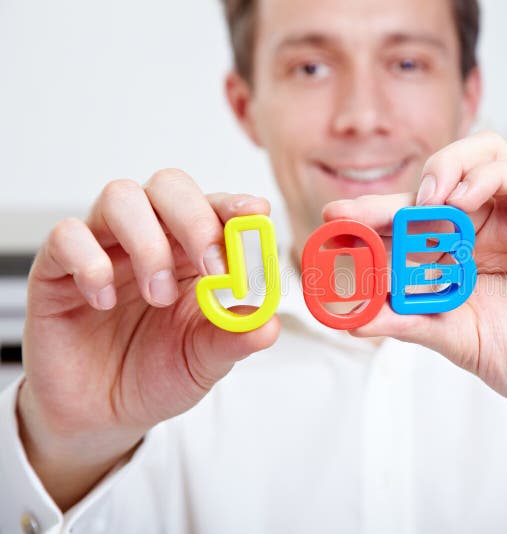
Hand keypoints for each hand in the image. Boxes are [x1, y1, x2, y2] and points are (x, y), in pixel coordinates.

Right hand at [19, 169, 279, 508]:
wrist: (100, 416)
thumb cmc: (154, 376)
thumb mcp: (204, 363)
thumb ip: (234, 339)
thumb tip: (269, 323)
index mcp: (192, 254)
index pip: (214, 207)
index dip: (235, 204)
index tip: (256, 214)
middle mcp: (150, 241)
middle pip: (170, 186)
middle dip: (196, 218)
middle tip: (210, 265)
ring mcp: (104, 249)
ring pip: (120, 197)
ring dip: (148, 242)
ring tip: (160, 296)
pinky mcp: (58, 269)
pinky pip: (67, 236)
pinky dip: (90, 263)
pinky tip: (104, 301)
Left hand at [324, 131, 506, 459]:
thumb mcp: (462, 340)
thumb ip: (413, 324)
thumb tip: (353, 317)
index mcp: (465, 256)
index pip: (412, 222)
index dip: (372, 217)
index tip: (332, 222)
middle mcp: (491, 229)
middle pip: (437, 185)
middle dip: (391, 196)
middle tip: (354, 213)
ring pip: (481, 157)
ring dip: (442, 171)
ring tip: (422, 205)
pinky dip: (487, 176)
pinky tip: (462, 201)